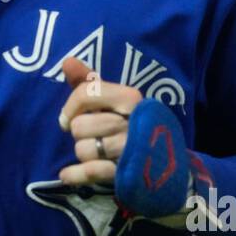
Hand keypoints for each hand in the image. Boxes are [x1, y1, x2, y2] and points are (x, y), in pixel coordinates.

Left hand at [56, 56, 142, 185]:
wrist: (168, 161)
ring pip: (82, 150)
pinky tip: (68, 174)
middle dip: (80, 132)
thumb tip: (67, 61)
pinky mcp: (126, 174)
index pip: (86, 93)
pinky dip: (75, 175)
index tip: (68, 117)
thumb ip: (89, 82)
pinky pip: (91, 172)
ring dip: (83, 153)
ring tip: (97, 152)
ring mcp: (130, 150)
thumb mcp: (115, 99)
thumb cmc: (133, 123)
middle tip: (91, 135)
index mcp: (130, 98)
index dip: (70, 106)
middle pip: (79, 126)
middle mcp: (132, 122)